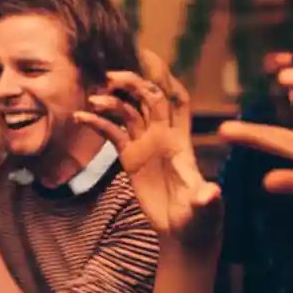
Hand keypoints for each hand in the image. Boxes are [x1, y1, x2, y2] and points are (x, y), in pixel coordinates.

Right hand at [74, 53, 222, 245]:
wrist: (183, 232)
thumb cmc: (200, 218)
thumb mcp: (204, 208)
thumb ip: (205, 199)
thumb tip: (211, 193)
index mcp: (182, 141)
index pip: (176, 100)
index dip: (166, 79)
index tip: (150, 59)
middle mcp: (163, 137)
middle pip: (148, 99)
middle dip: (133, 83)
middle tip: (112, 76)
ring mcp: (145, 145)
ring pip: (127, 113)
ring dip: (112, 102)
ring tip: (95, 100)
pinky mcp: (130, 159)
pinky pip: (112, 134)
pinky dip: (98, 123)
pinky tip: (81, 118)